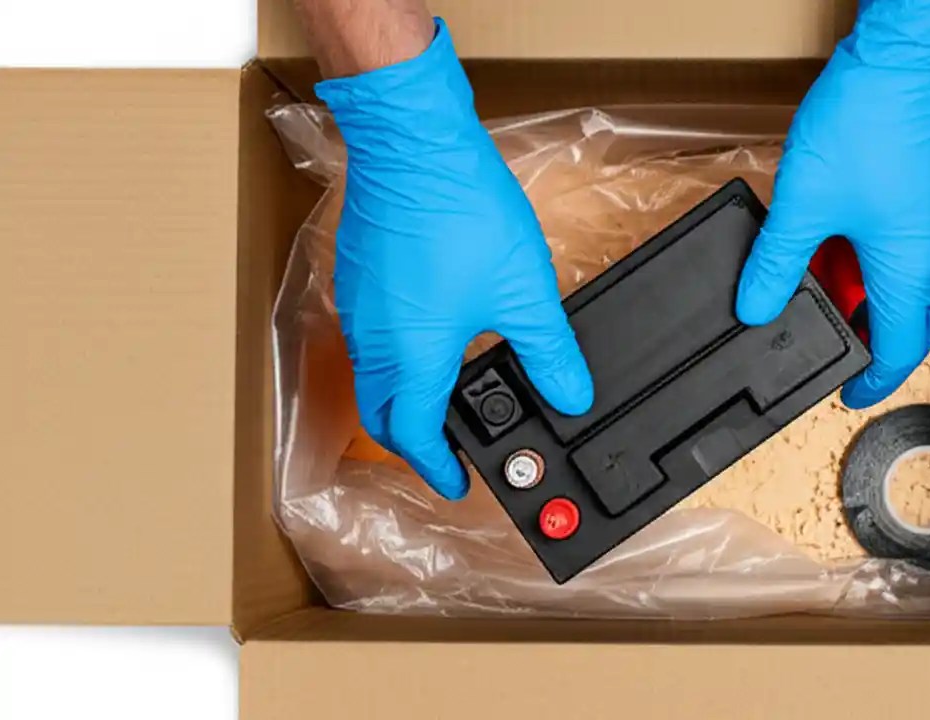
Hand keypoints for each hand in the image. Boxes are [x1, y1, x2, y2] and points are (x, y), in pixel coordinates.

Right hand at [316, 20, 592, 498]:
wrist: (414, 144)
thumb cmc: (462, 212)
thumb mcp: (525, 292)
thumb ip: (550, 353)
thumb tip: (572, 394)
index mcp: (412, 356)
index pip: (414, 435)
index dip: (437, 467)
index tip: (457, 483)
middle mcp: (375, 339)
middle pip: (382, 414)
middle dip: (413, 441)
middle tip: (447, 449)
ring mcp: (359, 306)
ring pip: (374, 376)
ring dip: (404, 397)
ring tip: (447, 395)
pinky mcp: (358, 275)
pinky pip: (370, 337)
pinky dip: (396, 357)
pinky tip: (431, 336)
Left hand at [736, 0, 929, 407]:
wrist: (905, 56)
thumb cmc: (866, 124)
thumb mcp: (802, 204)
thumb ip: (776, 263)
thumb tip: (754, 306)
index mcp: (911, 271)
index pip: (899, 350)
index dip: (872, 380)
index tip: (851, 396)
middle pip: (918, 321)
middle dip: (884, 341)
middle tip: (847, 349)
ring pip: (918, 281)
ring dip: (880, 294)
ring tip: (831, 287)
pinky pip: (919, 244)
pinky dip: (888, 259)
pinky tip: (848, 239)